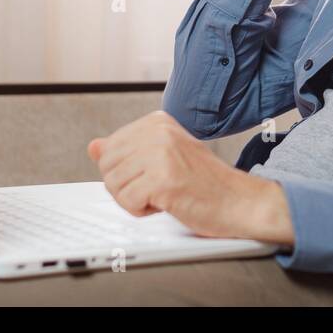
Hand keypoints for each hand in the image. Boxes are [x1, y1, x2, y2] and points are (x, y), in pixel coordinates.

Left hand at [87, 111, 294, 246]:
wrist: (239, 200)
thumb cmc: (205, 182)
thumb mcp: (164, 156)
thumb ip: (127, 149)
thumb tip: (93, 146)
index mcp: (157, 122)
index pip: (109, 148)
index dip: (125, 172)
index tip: (152, 174)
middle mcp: (158, 132)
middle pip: (107, 166)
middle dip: (126, 186)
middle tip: (156, 188)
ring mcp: (161, 154)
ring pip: (113, 185)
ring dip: (133, 200)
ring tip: (162, 195)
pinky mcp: (164, 180)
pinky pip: (127, 202)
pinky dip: (142, 211)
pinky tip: (165, 203)